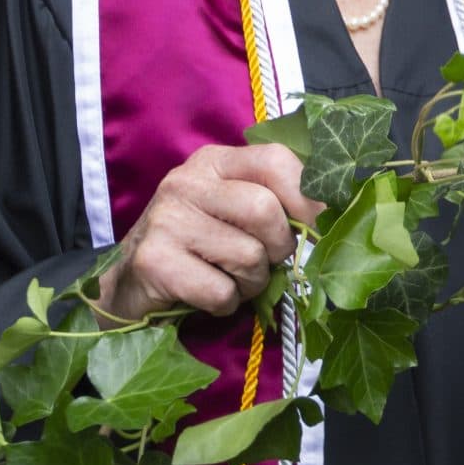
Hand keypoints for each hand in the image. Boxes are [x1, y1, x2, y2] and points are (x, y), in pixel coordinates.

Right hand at [99, 144, 320, 321]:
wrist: (128, 285)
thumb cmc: (196, 246)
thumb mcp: (232, 209)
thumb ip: (275, 201)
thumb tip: (335, 216)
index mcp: (214, 161)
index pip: (276, 160)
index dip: (307, 198)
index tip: (316, 228)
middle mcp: (187, 182)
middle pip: (265, 211)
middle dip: (278, 248)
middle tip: (264, 263)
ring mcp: (167, 219)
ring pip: (248, 256)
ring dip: (251, 282)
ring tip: (231, 280)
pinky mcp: (154, 261)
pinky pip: (221, 291)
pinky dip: (225, 303)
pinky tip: (208, 295)